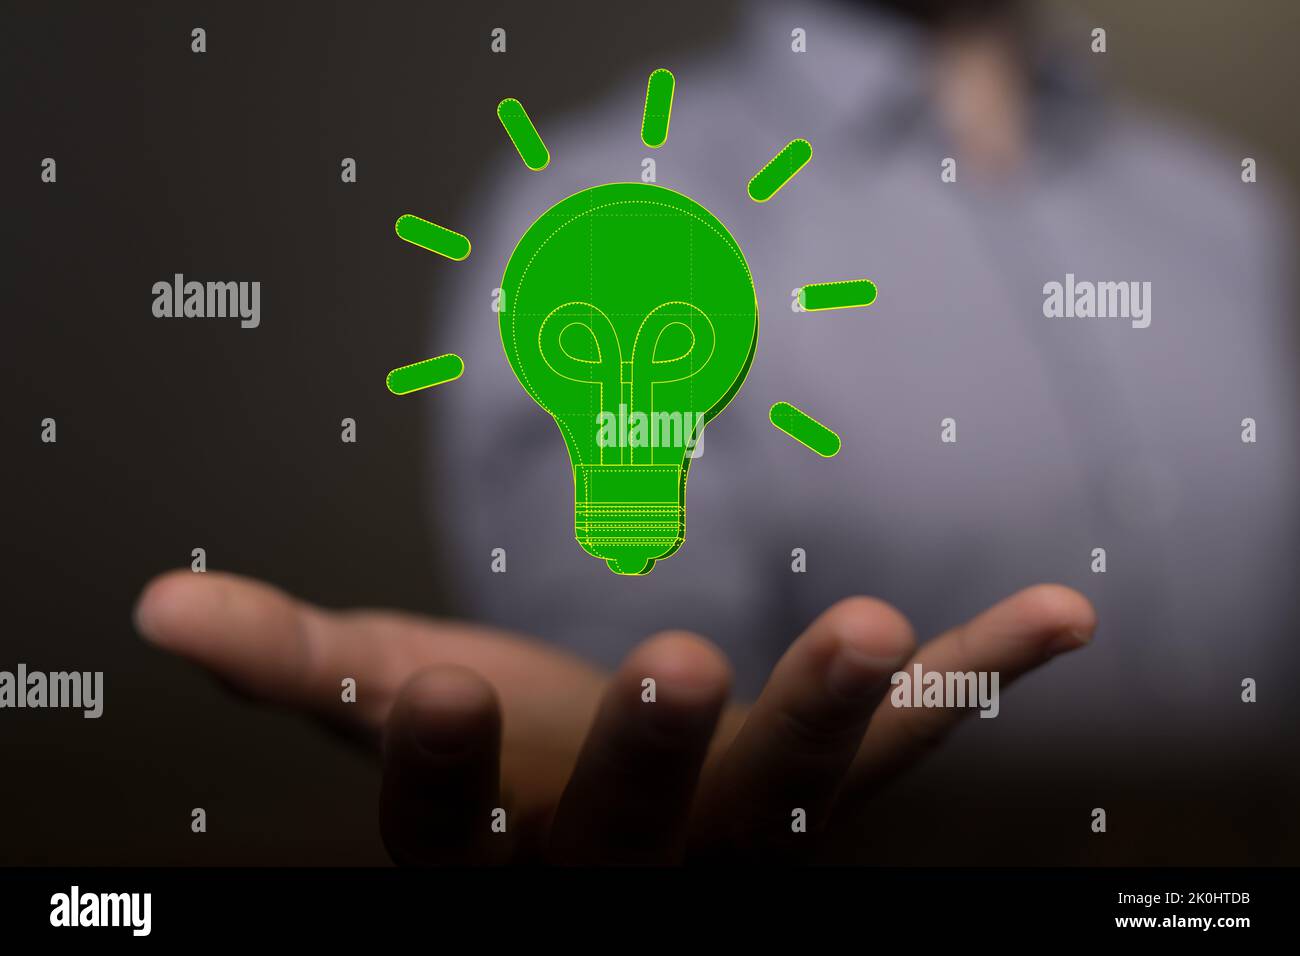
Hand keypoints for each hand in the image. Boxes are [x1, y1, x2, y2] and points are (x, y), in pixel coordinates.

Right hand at [133, 571, 1094, 863]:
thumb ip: (288, 661)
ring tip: (873, 624)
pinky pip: (913, 746)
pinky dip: (979, 684)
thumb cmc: (495, 744)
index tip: (425, 679)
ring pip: (795, 793)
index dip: (433, 765)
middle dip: (647, 749)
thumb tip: (151, 608)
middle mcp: (630, 863)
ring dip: (836, 714)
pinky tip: (1062, 612)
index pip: (447, 822)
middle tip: (672, 660)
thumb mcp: (387, 694)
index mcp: (502, 842)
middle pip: (639, 820)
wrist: (615, 790)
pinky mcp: (831, 787)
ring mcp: (746, 835)